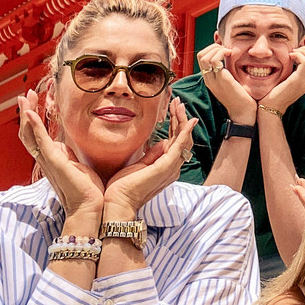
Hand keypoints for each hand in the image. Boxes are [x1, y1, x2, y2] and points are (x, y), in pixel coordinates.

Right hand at [17, 90, 103, 218]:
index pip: (35, 135)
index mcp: (51, 159)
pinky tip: (29, 112)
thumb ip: (69, 156)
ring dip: (26, 114)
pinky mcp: (54, 163)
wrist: (91, 208)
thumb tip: (64, 146)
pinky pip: (40, 142)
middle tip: (25, 94)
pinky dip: (34, 126)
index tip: (33, 101)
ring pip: (29, 135)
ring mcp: (48, 161)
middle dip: (25, 111)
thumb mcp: (77, 166)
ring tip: (24, 96)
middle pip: (28, 132)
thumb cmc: (88, 190)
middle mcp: (45, 160)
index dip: (32, 118)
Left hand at [104, 99, 197, 217]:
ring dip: (183, 120)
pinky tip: (187, 121)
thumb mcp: (139, 164)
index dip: (176, 123)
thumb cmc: (123, 187)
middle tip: (178, 101)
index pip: (175, 140)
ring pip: (184, 139)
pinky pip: (180, 146)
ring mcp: (171, 167)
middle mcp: (172, 166)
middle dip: (181, 118)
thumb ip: (151, 154)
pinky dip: (185, 132)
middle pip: (183, 138)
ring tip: (179, 105)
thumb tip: (161, 142)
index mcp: (166, 165)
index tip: (172, 108)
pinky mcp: (165, 167)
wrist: (117, 203)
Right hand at [196, 43, 256, 121]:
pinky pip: (215, 61)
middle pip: (201, 55)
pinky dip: (222, 52)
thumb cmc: (241, 97)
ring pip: (205, 57)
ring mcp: (214, 80)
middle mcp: (209, 79)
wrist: (244, 113)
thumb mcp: (230, 82)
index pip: (202, 58)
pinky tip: (232, 55)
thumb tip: (230, 56)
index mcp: (210, 80)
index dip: (211, 49)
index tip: (224, 50)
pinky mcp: (222, 80)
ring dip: (217, 49)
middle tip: (226, 49)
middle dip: (213, 47)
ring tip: (229, 52)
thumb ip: (227, 71)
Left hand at [259, 45, 304, 111]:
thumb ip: (291, 71)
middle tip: (294, 50)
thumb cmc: (274, 94)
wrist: (271, 108)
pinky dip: (298, 55)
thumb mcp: (286, 80)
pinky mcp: (297, 81)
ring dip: (303, 51)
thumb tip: (291, 57)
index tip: (296, 52)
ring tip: (292, 53)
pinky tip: (289, 56)